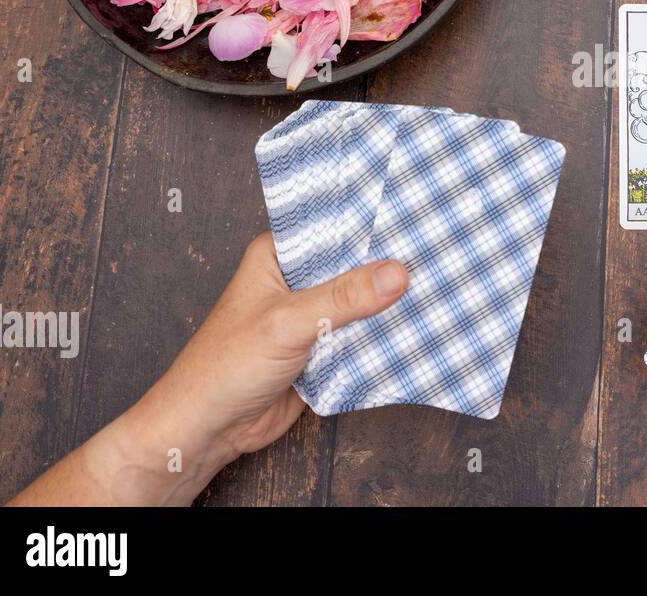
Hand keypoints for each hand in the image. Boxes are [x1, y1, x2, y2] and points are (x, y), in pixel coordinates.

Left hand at [10, 234, 407, 505]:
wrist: (208, 430)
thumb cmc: (224, 367)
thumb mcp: (288, 322)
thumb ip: (343, 298)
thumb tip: (397, 273)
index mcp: (277, 256)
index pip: (332, 228)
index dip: (370, 223)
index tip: (413, 214)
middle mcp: (295, 281)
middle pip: (352, 265)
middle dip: (387, 266)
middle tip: (436, 251)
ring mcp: (311, 317)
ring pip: (361, 303)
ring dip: (388, 303)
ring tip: (438, 284)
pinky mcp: (323, 350)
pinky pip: (361, 336)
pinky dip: (382, 336)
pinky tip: (417, 325)